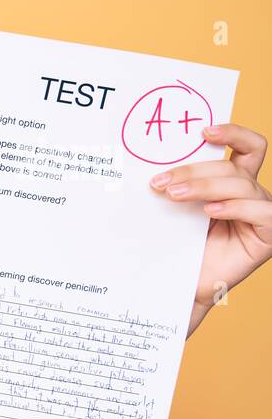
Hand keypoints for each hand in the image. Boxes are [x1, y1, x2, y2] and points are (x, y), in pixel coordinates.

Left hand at [148, 122, 269, 321]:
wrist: (179, 287)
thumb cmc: (177, 246)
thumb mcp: (177, 209)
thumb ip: (179, 185)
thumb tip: (157, 164)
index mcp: (234, 182)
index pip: (248, 147)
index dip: (232, 133)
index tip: (202, 131)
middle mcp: (252, 194)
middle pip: (232, 168)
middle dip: (194, 171)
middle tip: (160, 182)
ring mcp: (262, 214)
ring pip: (240, 185)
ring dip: (202, 187)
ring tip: (172, 195)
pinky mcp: (268, 235)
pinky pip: (258, 211)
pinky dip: (233, 207)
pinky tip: (209, 212)